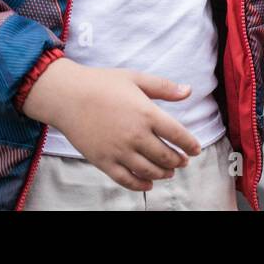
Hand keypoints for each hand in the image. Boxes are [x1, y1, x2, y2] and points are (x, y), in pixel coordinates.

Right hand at [21, 58, 203, 191]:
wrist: (67, 96)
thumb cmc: (101, 83)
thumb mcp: (136, 78)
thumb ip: (164, 87)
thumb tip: (188, 91)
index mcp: (147, 113)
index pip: (178, 134)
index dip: (190, 144)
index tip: (196, 149)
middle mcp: (135, 135)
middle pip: (165, 155)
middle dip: (178, 160)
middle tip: (183, 161)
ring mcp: (119, 151)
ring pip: (149, 170)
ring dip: (163, 173)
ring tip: (170, 172)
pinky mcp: (103, 161)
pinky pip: (126, 179)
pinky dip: (140, 185)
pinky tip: (148, 183)